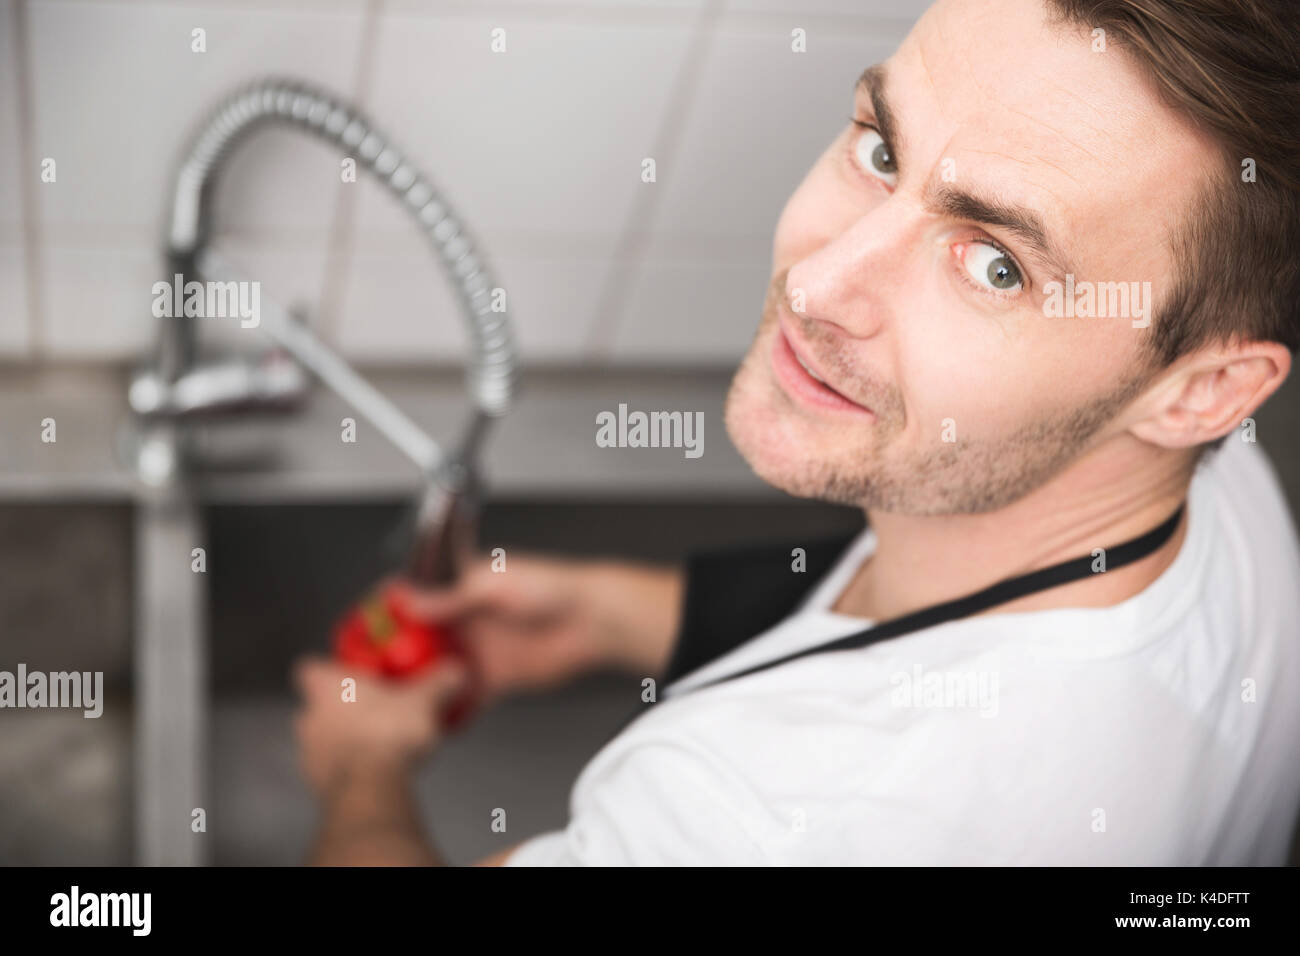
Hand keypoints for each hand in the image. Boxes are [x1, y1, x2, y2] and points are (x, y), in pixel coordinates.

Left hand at [292, 655, 468, 795]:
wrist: (371, 787)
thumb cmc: (387, 734)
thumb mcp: (424, 700)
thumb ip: (439, 683)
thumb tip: (454, 671)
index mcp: (327, 687)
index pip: (309, 668)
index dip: (327, 670)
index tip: (348, 674)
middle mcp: (309, 717)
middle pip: (316, 705)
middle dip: (340, 708)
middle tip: (372, 710)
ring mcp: (308, 752)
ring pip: (321, 739)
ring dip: (343, 740)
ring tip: (376, 744)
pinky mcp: (316, 784)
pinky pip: (330, 769)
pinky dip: (346, 768)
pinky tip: (372, 771)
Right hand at [388, 552, 682, 701]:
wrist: (591, 621)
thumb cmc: (552, 587)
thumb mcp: (494, 583)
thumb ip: (452, 596)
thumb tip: (412, 602)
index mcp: (463, 587)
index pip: (417, 594)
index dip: (390, 607)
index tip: (363, 620)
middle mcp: (467, 620)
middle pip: (420, 637)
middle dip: (394, 652)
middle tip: (367, 668)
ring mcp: (479, 650)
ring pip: (437, 670)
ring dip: (417, 683)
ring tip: (388, 699)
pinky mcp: (496, 678)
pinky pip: (466, 698)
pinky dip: (450, 709)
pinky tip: (432, 719)